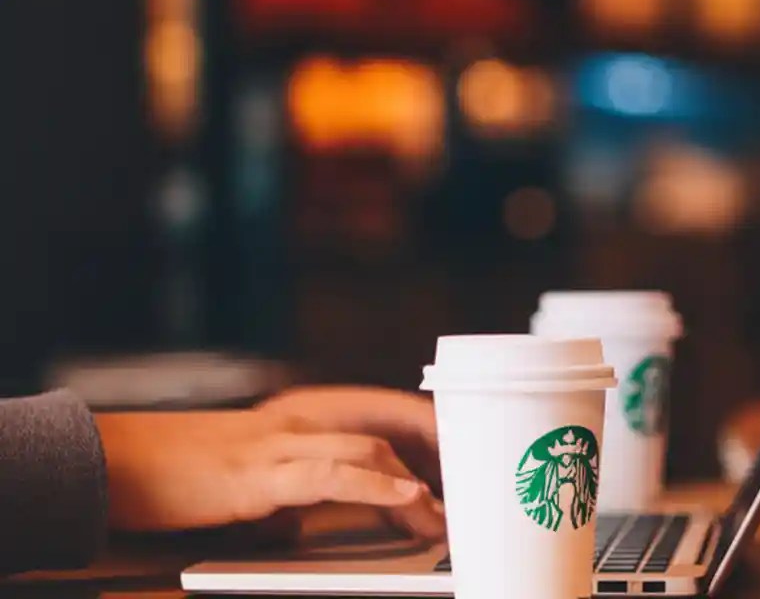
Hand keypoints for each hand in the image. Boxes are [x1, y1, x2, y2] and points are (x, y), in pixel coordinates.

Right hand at [95, 386, 443, 538]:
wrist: (122, 462)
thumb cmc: (188, 473)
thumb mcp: (260, 473)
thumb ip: (303, 482)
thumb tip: (338, 510)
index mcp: (305, 413)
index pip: (386, 414)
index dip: (432, 435)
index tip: (466, 463)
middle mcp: (300, 416)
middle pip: (390, 427)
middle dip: (436, 460)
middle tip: (468, 495)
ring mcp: (280, 441)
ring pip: (369, 448)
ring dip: (415, 485)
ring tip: (444, 515)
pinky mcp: (260, 473)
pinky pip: (331, 474)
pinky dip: (377, 486)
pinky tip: (408, 498)